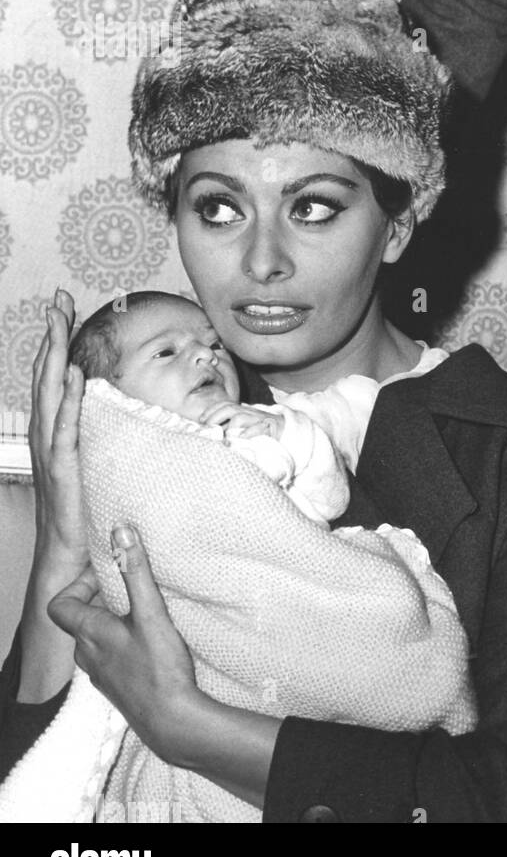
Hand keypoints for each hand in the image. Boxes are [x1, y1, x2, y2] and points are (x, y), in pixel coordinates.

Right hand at [28, 289, 86, 569]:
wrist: (65, 559)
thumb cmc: (80, 514)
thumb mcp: (90, 465)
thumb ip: (94, 436)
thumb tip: (108, 406)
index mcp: (54, 432)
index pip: (53, 376)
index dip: (56, 340)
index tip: (62, 307)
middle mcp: (47, 436)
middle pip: (46, 374)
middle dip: (52, 333)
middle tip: (57, 297)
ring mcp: (52, 452)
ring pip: (50, 393)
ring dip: (54, 354)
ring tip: (59, 320)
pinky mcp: (65, 470)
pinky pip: (64, 429)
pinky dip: (66, 400)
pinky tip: (70, 375)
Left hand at [48, 524, 199, 765]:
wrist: (172, 721)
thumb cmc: (159, 667)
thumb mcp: (150, 612)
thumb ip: (135, 571)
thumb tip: (120, 531)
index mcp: (88, 634)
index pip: (60, 605)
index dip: (79, 586)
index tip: (110, 578)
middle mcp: (87, 655)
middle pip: (81, 619)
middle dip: (105, 599)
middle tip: (134, 589)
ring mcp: (100, 674)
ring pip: (97, 638)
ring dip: (116, 622)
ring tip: (146, 613)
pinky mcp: (116, 687)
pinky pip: (111, 656)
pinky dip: (124, 642)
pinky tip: (152, 643)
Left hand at [201, 402, 283, 440]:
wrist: (283, 427)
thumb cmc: (257, 427)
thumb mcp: (242, 423)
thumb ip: (227, 425)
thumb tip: (208, 431)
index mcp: (240, 410)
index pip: (223, 405)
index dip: (211, 411)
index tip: (200, 420)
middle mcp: (247, 412)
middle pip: (229, 409)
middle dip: (216, 417)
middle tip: (208, 429)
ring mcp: (258, 419)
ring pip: (241, 418)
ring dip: (230, 427)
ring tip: (223, 438)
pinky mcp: (268, 427)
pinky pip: (258, 428)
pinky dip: (249, 433)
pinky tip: (242, 438)